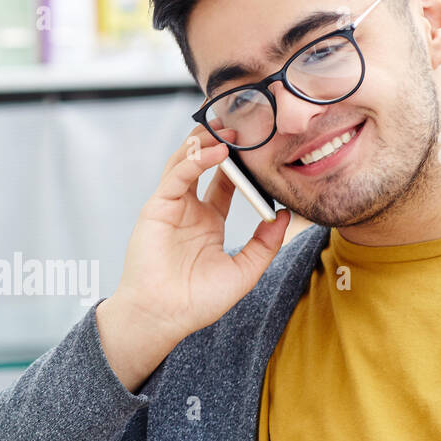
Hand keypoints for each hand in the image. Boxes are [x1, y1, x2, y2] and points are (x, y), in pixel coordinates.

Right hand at [96, 123, 289, 390]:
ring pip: (187, 162)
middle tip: (246, 124)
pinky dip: (195, 160)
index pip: (226, 182)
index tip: (261, 147)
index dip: (242, 164)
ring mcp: (170, 206)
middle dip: (223, 143)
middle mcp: (188, 209)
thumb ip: (265, 244)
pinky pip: (176, 175)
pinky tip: (216, 153)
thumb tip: (284, 216)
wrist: (164, 316)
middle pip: (205, 164)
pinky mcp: (156, 207)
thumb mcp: (244, 272)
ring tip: (230, 128)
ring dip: (207, 142)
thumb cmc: (198, 301)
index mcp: (208, 222)